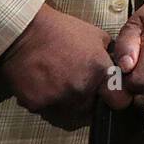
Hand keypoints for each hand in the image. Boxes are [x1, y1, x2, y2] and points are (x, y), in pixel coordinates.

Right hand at [1, 4, 131, 129]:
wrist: (23, 31)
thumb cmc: (60, 30)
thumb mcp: (96, 36)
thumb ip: (109, 56)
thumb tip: (118, 68)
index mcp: (99, 72)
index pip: (119, 101)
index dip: (117, 98)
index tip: (111, 94)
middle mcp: (81, 90)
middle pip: (91, 109)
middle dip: (88, 99)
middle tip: (76, 83)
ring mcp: (58, 99)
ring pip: (69, 113)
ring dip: (67, 102)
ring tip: (58, 82)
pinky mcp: (36, 104)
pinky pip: (46, 110)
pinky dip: (46, 101)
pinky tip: (43, 84)